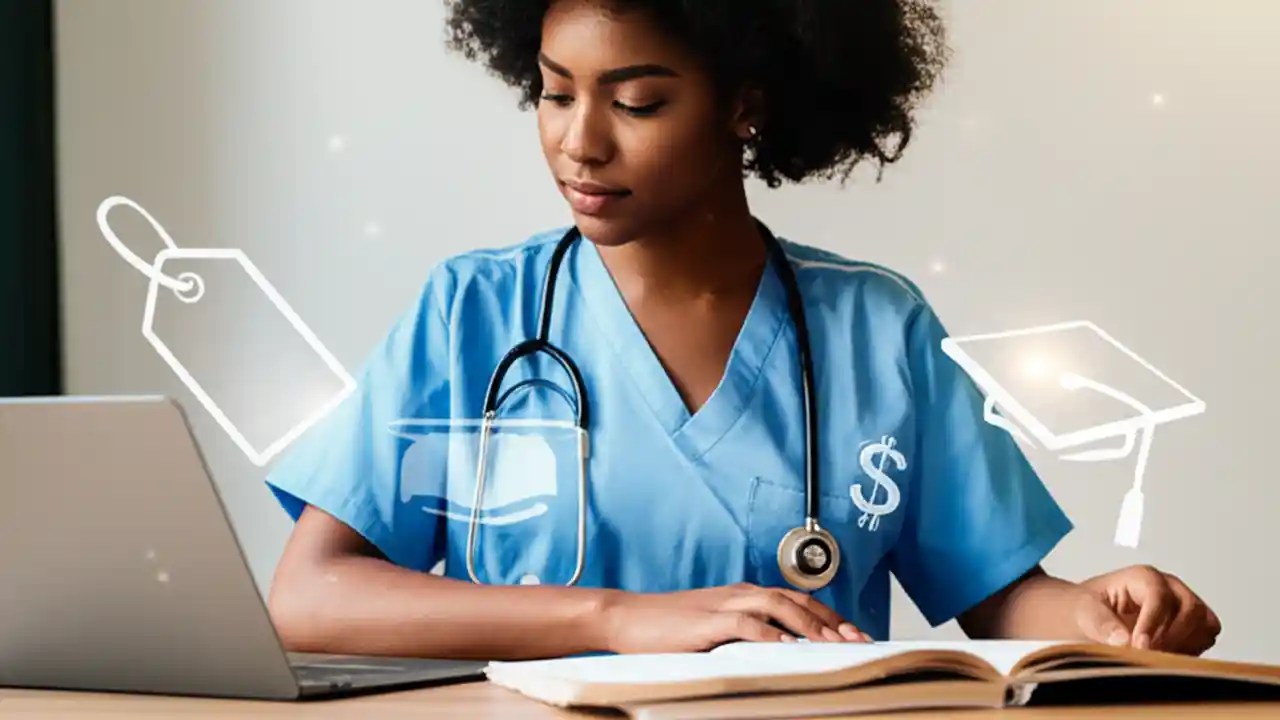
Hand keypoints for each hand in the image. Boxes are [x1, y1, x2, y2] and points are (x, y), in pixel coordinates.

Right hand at [596, 583, 869, 653]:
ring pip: (778, 606)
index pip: (798, 601)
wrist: (626, 617)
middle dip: (831, 620)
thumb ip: (744, 638)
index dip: (829, 618)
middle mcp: (740, 595)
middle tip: (859, 640)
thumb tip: (779, 656)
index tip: (855, 636)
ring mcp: (724, 605)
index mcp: (744, 597)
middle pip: (797, 600)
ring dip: (810, 624)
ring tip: (834, 644)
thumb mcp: (714, 632)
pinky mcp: (707, 621)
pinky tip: (787, 646)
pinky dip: (770, 633)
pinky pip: (746, 624)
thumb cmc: (666, 629)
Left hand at [1077, 565, 1220, 655]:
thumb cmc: (1088, 608)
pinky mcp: (1190, 624)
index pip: (1159, 596)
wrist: (1089, 615)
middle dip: (1171, 636)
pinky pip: (1206, 638)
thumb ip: (1101, 624)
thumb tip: (1123, 641)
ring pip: (1204, 623)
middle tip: (1147, 653)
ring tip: (1156, 655)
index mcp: (1142, 577)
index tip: (1139, 645)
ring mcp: (1182, 604)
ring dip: (1184, 644)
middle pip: (1190, 608)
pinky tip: (1167, 656)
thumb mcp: (1083, 611)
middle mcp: (1168, 587)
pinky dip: (1192, 651)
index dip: (1152, 623)